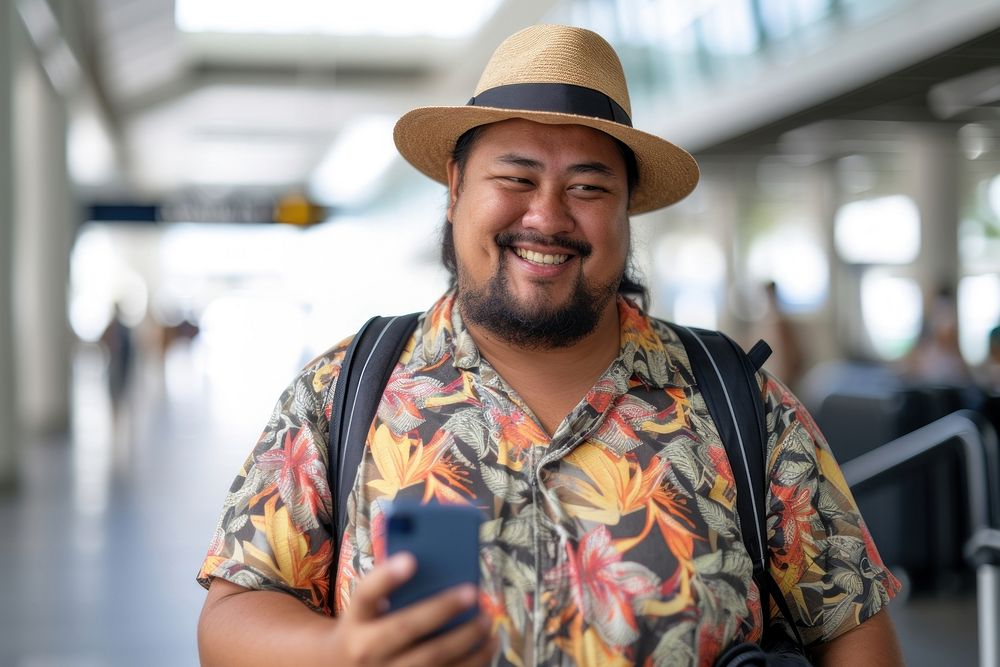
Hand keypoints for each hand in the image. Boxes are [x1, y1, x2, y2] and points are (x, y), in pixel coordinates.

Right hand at [331, 552, 496, 665]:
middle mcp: (365, 650)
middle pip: (405, 627)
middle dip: (441, 608)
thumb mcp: (368, 610)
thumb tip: (434, 566)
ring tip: (487, 620)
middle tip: (472, 591)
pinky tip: (489, 645)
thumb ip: (392, 589)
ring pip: (432, 658)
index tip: (410, 559)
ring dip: (466, 639)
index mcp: (355, 620)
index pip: (366, 595)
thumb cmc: (370, 629)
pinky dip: (472, 661)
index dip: (386, 577)